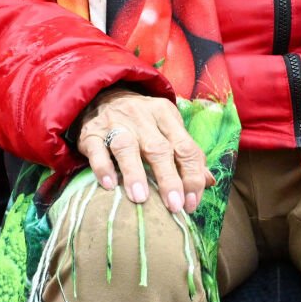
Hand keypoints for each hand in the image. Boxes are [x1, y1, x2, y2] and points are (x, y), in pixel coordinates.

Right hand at [74, 87, 207, 214]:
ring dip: (135, 173)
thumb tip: (209, 181)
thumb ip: (186, 154)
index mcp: (166, 115)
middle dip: (169, 179)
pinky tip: (109, 185)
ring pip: (127, 147)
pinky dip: (103, 167)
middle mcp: (142, 117)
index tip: (192, 203)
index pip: (185, 147)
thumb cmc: (142, 120)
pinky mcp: (91, 133)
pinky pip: (97, 150)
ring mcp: (115, 124)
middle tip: (175, 205)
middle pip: (159, 149)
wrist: (102, 95)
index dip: (192, 176)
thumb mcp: (167, 127)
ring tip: (140, 198)